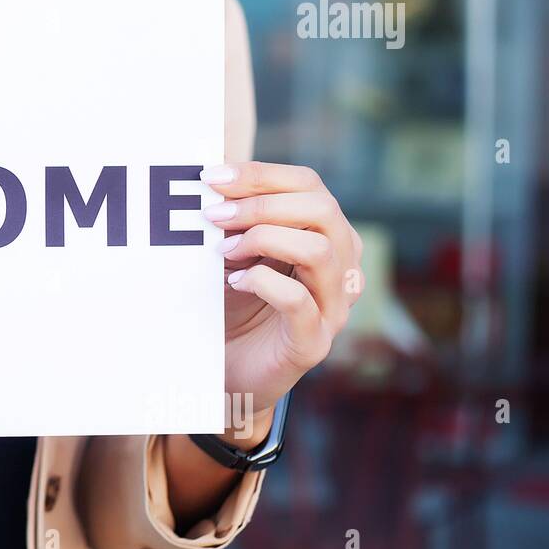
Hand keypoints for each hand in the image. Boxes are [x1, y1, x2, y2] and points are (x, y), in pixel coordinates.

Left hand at [201, 161, 362, 425]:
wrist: (231, 374)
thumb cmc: (234, 306)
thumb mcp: (233, 253)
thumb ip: (232, 219)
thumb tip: (209, 178)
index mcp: (324, 235)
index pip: (309, 185)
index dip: (261, 174)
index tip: (212, 176)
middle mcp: (340, 267)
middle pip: (322, 210)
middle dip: (262, 203)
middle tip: (213, 214)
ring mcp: (333, 307)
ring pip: (320, 250)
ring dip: (264, 238)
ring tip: (224, 249)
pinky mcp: (314, 342)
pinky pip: (301, 302)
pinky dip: (265, 282)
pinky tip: (236, 282)